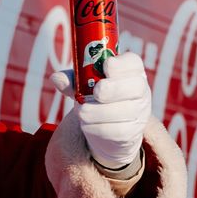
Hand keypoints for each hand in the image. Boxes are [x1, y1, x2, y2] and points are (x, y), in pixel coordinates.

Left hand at [50, 52, 151, 168]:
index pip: (133, 63)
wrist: (107, 131)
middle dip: (114, 88)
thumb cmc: (95, 99)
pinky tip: (88, 124)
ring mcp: (138, 114)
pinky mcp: (130, 134)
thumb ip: (73, 80)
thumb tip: (56, 78)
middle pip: (135, 86)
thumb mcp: (84, 86)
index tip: (107, 65)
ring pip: (120, 111)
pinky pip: (112, 131)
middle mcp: (140, 92)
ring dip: (94, 111)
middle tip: (97, 92)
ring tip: (82, 110)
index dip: (122, 64)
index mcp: (130, 73)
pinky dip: (94, 127)